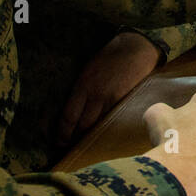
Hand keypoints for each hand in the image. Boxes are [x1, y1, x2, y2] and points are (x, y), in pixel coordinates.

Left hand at [58, 31, 161, 145]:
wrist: (136, 48)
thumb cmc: (111, 58)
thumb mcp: (89, 71)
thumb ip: (82, 90)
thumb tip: (74, 111)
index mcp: (82, 85)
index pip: (68, 117)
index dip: (62, 133)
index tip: (59, 141)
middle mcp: (95, 94)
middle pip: (82, 126)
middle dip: (76, 139)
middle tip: (73, 147)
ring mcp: (112, 98)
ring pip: (99, 126)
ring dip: (93, 137)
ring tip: (89, 145)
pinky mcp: (126, 100)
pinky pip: (115, 120)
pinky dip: (109, 129)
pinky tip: (108, 134)